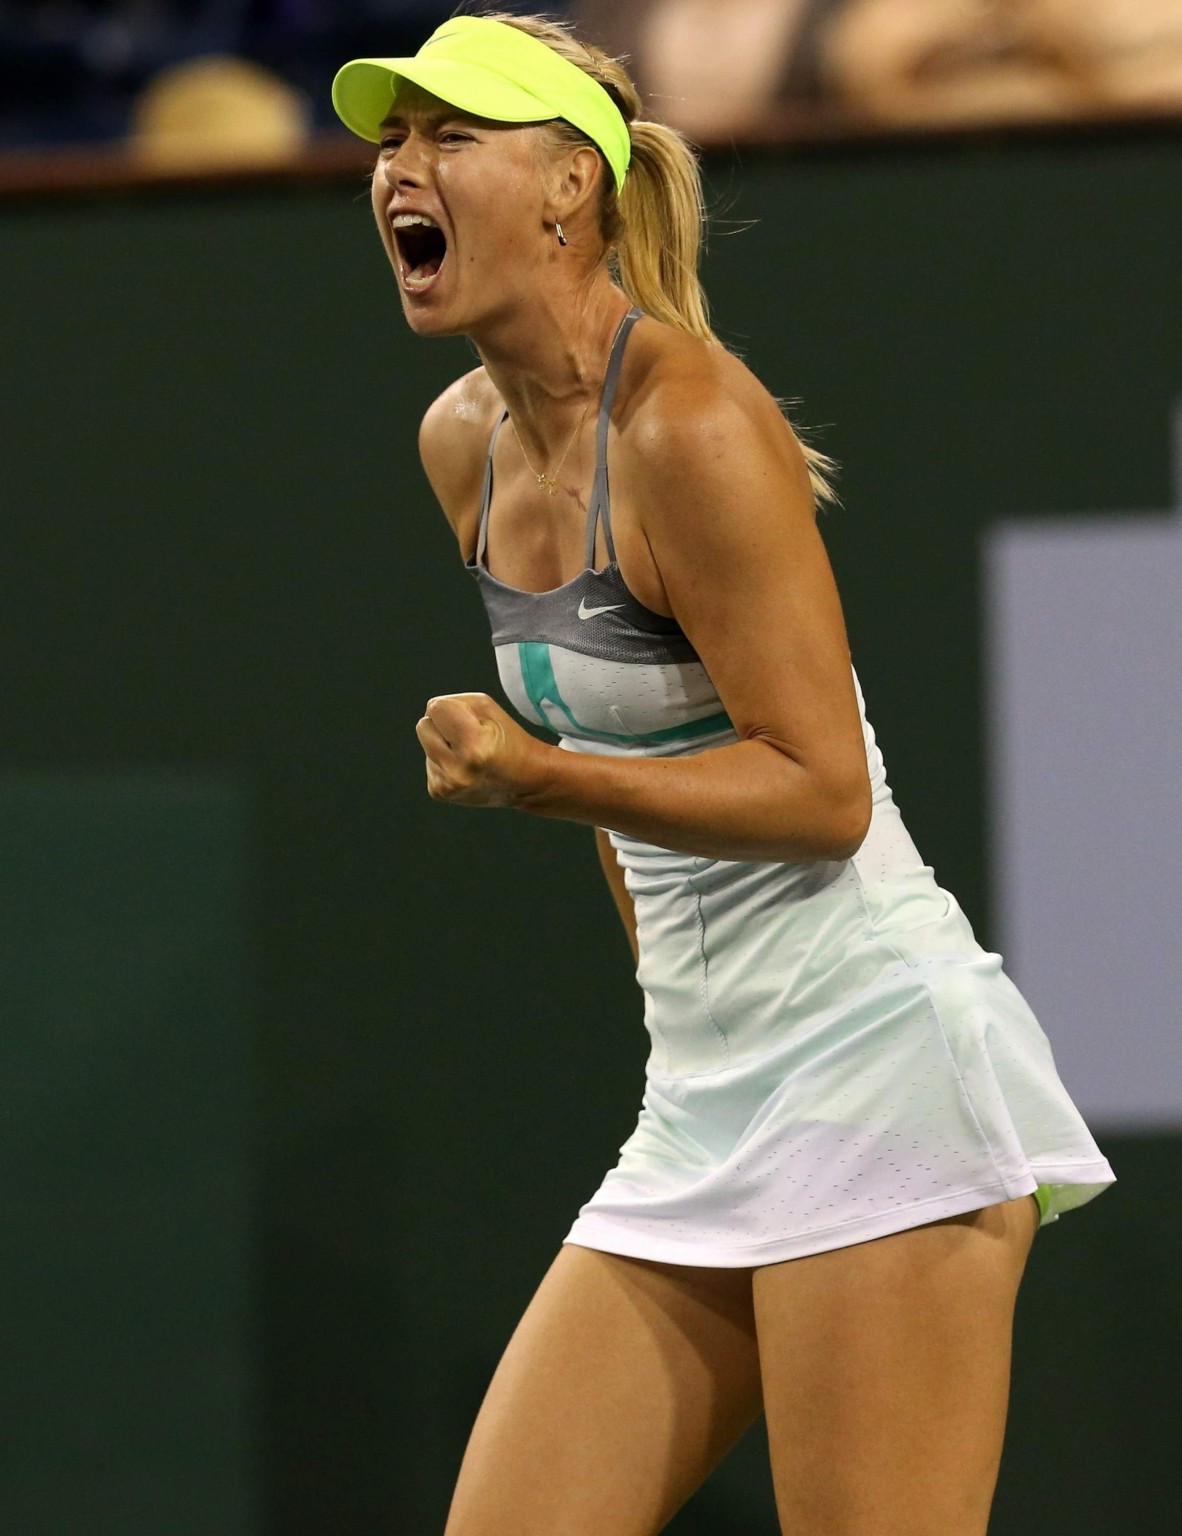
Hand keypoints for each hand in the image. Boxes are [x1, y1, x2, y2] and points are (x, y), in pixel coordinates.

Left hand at [416, 692, 549, 808]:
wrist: (525, 781)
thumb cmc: (509, 740)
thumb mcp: (489, 709)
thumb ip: (454, 703)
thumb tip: (430, 715)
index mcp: (473, 746)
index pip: (434, 708)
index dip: (451, 708)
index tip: (470, 720)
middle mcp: (457, 770)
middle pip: (422, 725)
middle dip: (442, 726)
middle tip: (468, 737)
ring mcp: (446, 785)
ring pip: (424, 743)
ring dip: (442, 743)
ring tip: (468, 753)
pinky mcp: (439, 792)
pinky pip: (428, 762)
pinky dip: (443, 761)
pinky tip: (464, 767)